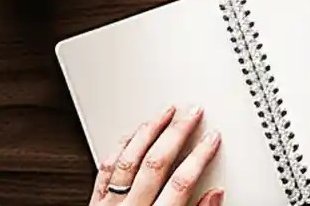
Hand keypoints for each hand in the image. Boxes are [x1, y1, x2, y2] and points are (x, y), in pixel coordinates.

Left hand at [89, 104, 222, 205]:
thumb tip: (215, 196)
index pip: (182, 183)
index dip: (200, 156)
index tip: (213, 137)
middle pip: (155, 163)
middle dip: (177, 133)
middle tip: (192, 112)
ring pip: (128, 160)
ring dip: (148, 131)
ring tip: (164, 113)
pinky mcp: (93, 205)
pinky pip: (106, 170)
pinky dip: (120, 148)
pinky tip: (131, 134)